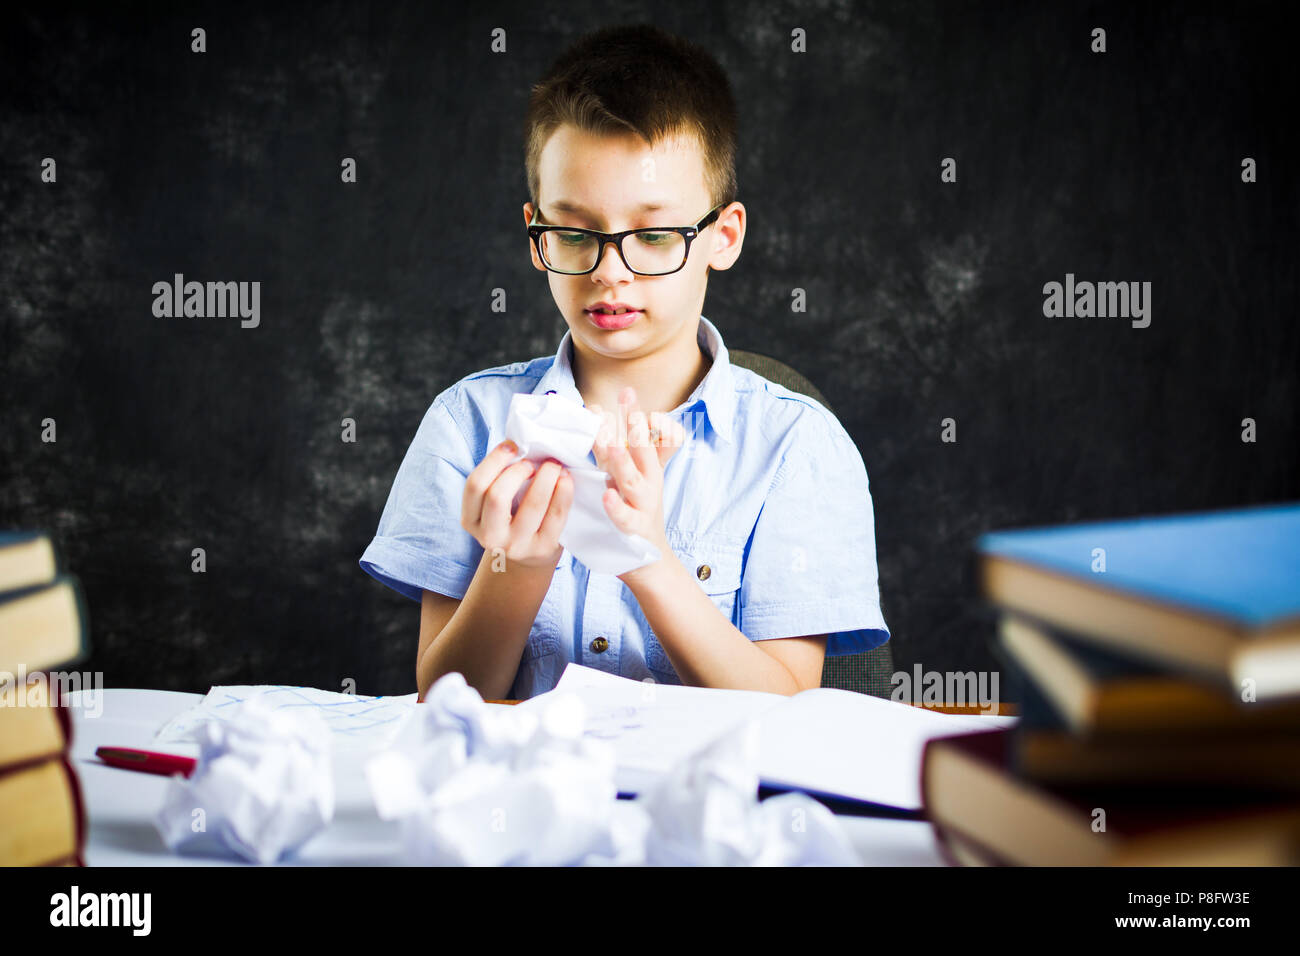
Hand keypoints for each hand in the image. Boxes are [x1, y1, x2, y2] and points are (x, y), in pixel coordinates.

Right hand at [461, 440, 573, 570]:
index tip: (512, 446)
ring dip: (546, 476)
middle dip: (517, 470)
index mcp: (471, 520)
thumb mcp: (496, 504)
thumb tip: (520, 443)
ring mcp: (517, 546)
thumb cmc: (512, 519)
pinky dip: (563, 491)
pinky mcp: (543, 549)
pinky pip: (556, 514)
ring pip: (532, 504)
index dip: (494, 460)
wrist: (529, 558)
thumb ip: (500, 478)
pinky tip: (565, 479)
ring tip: (554, 465)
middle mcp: (490, 537)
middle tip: (532, 462)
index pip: (475, 485)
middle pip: (497, 495)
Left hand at [586, 386, 686, 577]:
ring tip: (612, 443)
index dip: (635, 414)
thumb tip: (617, 411)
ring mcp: (642, 506)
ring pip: (633, 480)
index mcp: (647, 468)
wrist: (648, 559)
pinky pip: (626, 518)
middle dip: (634, 426)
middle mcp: (648, 482)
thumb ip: (627, 446)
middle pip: (643, 450)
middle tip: (626, 403)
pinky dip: (617, 507)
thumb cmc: (636, 510)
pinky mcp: (634, 530)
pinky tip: (607, 496)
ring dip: (622, 461)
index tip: (625, 391)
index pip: (643, 435)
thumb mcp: (634, 475)